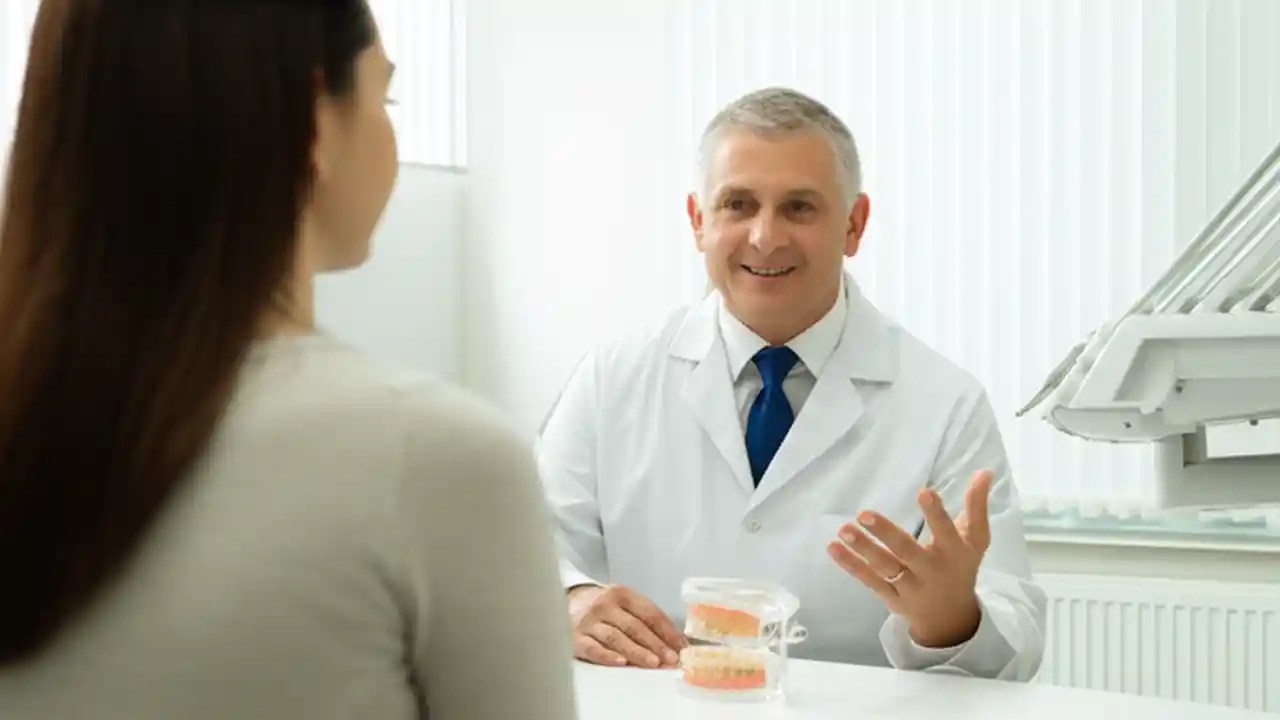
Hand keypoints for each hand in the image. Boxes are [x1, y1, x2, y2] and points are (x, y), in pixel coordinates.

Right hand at [568, 584, 685, 667]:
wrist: (565, 603)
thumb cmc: (603, 608)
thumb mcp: (623, 604)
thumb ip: (645, 619)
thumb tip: (675, 644)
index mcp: (622, 594)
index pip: (649, 613)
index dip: (667, 630)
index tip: (681, 647)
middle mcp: (605, 605)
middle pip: (634, 626)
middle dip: (655, 644)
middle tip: (670, 659)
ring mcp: (590, 622)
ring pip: (616, 638)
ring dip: (637, 651)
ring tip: (653, 663)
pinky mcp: (576, 638)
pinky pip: (593, 648)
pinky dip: (607, 656)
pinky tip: (621, 663)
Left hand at [826, 469, 993, 647]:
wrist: (951, 618)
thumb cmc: (961, 567)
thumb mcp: (975, 539)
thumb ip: (977, 505)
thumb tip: (984, 471)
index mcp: (953, 552)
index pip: (946, 531)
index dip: (936, 514)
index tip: (924, 492)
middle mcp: (930, 570)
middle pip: (907, 551)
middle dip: (886, 534)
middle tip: (864, 514)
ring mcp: (909, 585)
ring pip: (884, 567)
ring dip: (863, 548)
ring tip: (844, 530)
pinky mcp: (890, 596)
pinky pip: (869, 580)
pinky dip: (851, 565)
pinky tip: (833, 548)